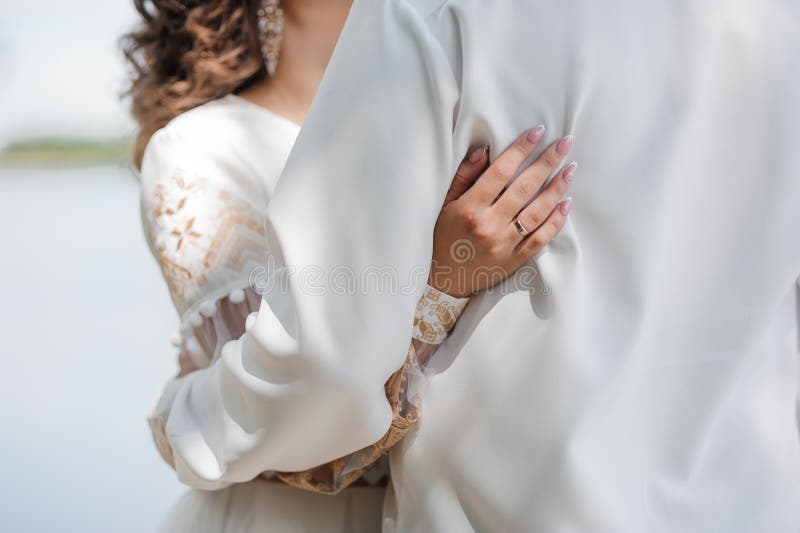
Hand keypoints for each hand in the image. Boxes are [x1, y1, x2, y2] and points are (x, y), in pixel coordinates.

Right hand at [429, 126, 575, 297]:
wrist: (446, 280)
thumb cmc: (444, 238)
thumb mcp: (446, 205)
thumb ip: (464, 176)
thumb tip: (485, 150)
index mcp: (470, 208)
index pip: (500, 172)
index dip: (520, 150)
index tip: (537, 132)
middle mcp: (489, 225)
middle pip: (524, 187)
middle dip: (547, 162)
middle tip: (564, 143)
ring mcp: (505, 244)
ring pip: (538, 211)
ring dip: (557, 188)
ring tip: (571, 168)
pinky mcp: (516, 259)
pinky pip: (541, 238)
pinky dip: (556, 220)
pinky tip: (566, 202)